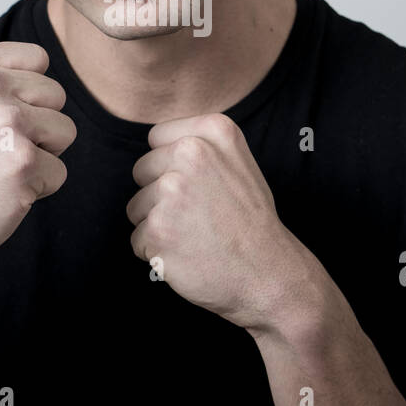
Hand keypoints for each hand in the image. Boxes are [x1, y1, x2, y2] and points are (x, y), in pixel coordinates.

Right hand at [0, 41, 75, 279]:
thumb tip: (44, 67)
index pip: (38, 59)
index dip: (25, 94)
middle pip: (56, 95)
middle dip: (36, 126)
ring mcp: (4, 121)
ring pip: (65, 131)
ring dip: (40, 156)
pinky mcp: (22, 162)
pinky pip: (59, 172)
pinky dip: (38, 188)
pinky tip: (1, 191)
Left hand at [127, 113, 317, 333]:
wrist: (268, 274)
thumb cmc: (250, 222)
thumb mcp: (238, 163)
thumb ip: (200, 146)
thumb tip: (157, 147)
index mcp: (213, 131)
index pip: (158, 137)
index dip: (170, 164)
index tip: (197, 185)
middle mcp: (191, 153)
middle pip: (142, 171)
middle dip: (160, 195)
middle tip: (198, 215)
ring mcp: (172, 190)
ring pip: (137, 206)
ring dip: (158, 226)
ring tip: (195, 235)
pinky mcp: (158, 228)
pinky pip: (138, 239)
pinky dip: (157, 253)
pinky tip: (188, 254)